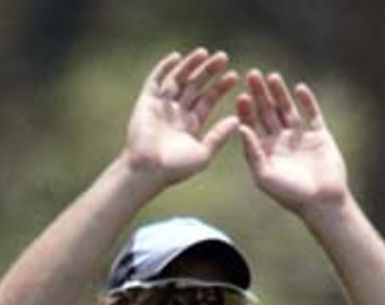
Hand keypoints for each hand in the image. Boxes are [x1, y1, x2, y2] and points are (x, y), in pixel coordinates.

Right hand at [123, 48, 238, 184]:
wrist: (149, 170)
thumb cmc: (176, 169)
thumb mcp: (204, 153)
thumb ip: (219, 136)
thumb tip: (237, 121)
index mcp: (191, 124)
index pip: (208, 100)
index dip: (220, 87)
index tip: (233, 76)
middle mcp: (177, 112)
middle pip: (195, 85)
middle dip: (208, 71)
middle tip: (223, 57)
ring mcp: (162, 106)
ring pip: (178, 79)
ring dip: (190, 65)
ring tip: (204, 52)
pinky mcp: (147, 102)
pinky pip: (156, 80)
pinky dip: (164, 68)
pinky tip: (177, 57)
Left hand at [236, 71, 347, 214]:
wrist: (322, 203)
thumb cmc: (290, 195)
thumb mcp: (265, 176)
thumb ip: (252, 152)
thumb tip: (240, 127)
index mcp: (265, 150)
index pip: (252, 124)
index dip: (246, 110)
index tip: (241, 95)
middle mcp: (280, 140)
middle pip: (267, 111)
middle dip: (259, 94)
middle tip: (252, 74)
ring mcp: (299, 136)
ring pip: (287, 108)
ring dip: (279, 93)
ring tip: (272, 76)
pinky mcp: (319, 134)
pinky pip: (312, 113)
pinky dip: (306, 101)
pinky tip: (299, 88)